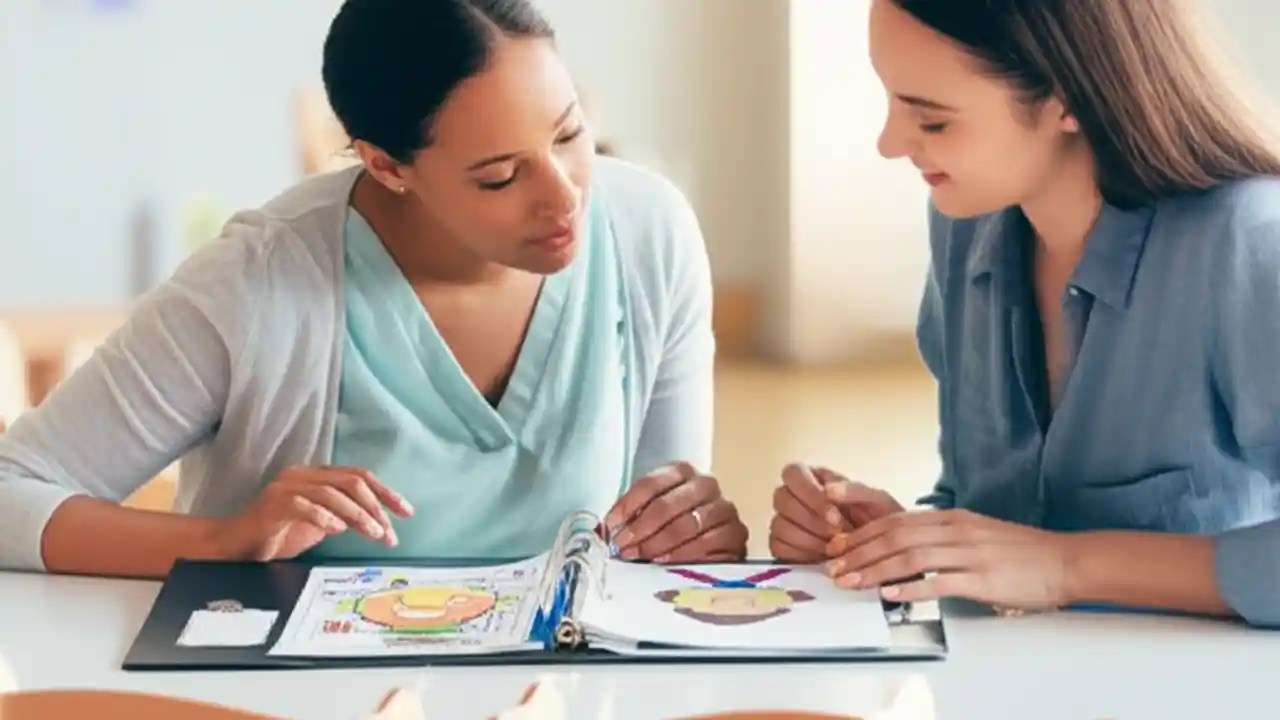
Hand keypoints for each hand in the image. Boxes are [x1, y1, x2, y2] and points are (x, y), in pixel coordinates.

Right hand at [220, 466, 414, 561]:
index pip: (358, 476)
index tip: (406, 513)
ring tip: (372, 534)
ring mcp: (286, 487)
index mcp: (316, 476)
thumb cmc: (279, 536)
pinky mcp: (272, 504)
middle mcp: (302, 475)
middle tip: (388, 533)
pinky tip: (336, 530)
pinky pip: (303, 506)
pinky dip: (324, 517)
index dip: (386, 492)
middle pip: (350, 482)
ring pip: (331, 493)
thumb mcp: (320, 525)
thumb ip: (345, 517)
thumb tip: (379, 524)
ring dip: (357, 515)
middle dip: (375, 507)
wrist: (235, 547)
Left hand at [604, 462, 747, 562]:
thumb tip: (605, 531)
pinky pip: (707, 543)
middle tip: (624, 547)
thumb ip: (631, 518)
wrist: (714, 553)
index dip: (628, 506)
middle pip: (668, 503)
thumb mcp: (650, 519)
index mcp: (681, 473)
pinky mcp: (736, 534)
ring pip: (687, 524)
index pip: (651, 483)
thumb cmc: (675, 531)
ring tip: (640, 557)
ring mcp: (724, 509)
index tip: (611, 527)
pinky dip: (682, 554)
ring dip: (658, 543)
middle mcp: (706, 485)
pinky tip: (665, 563)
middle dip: (641, 528)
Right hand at [769, 463, 903, 562]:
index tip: (835, 516)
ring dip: (808, 540)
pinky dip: (800, 554)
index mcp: (813, 478)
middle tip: (837, 535)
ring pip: (779, 525)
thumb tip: (829, 489)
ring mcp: (785, 522)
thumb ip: (855, 490)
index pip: (794, 473)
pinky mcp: (782, 546)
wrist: (882, 554)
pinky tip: (820, 559)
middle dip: (811, 521)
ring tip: (833, 550)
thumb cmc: (878, 522)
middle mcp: (794, 497)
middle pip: (781, 499)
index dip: (809, 493)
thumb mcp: (877, 501)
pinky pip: (778, 547)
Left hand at [825, 509, 1070, 610]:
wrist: (1064, 560)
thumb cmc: (1021, 552)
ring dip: (875, 569)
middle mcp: (955, 530)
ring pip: (910, 556)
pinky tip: (890, 594)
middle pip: (895, 536)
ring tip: (851, 581)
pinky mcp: (982, 578)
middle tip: (833, 567)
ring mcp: (968, 553)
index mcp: (951, 518)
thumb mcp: (975, 534)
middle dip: (858, 552)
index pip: (895, 521)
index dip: (862, 533)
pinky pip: (939, 581)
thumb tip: (908, 548)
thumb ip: (942, 538)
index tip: (839, 546)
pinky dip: (911, 587)